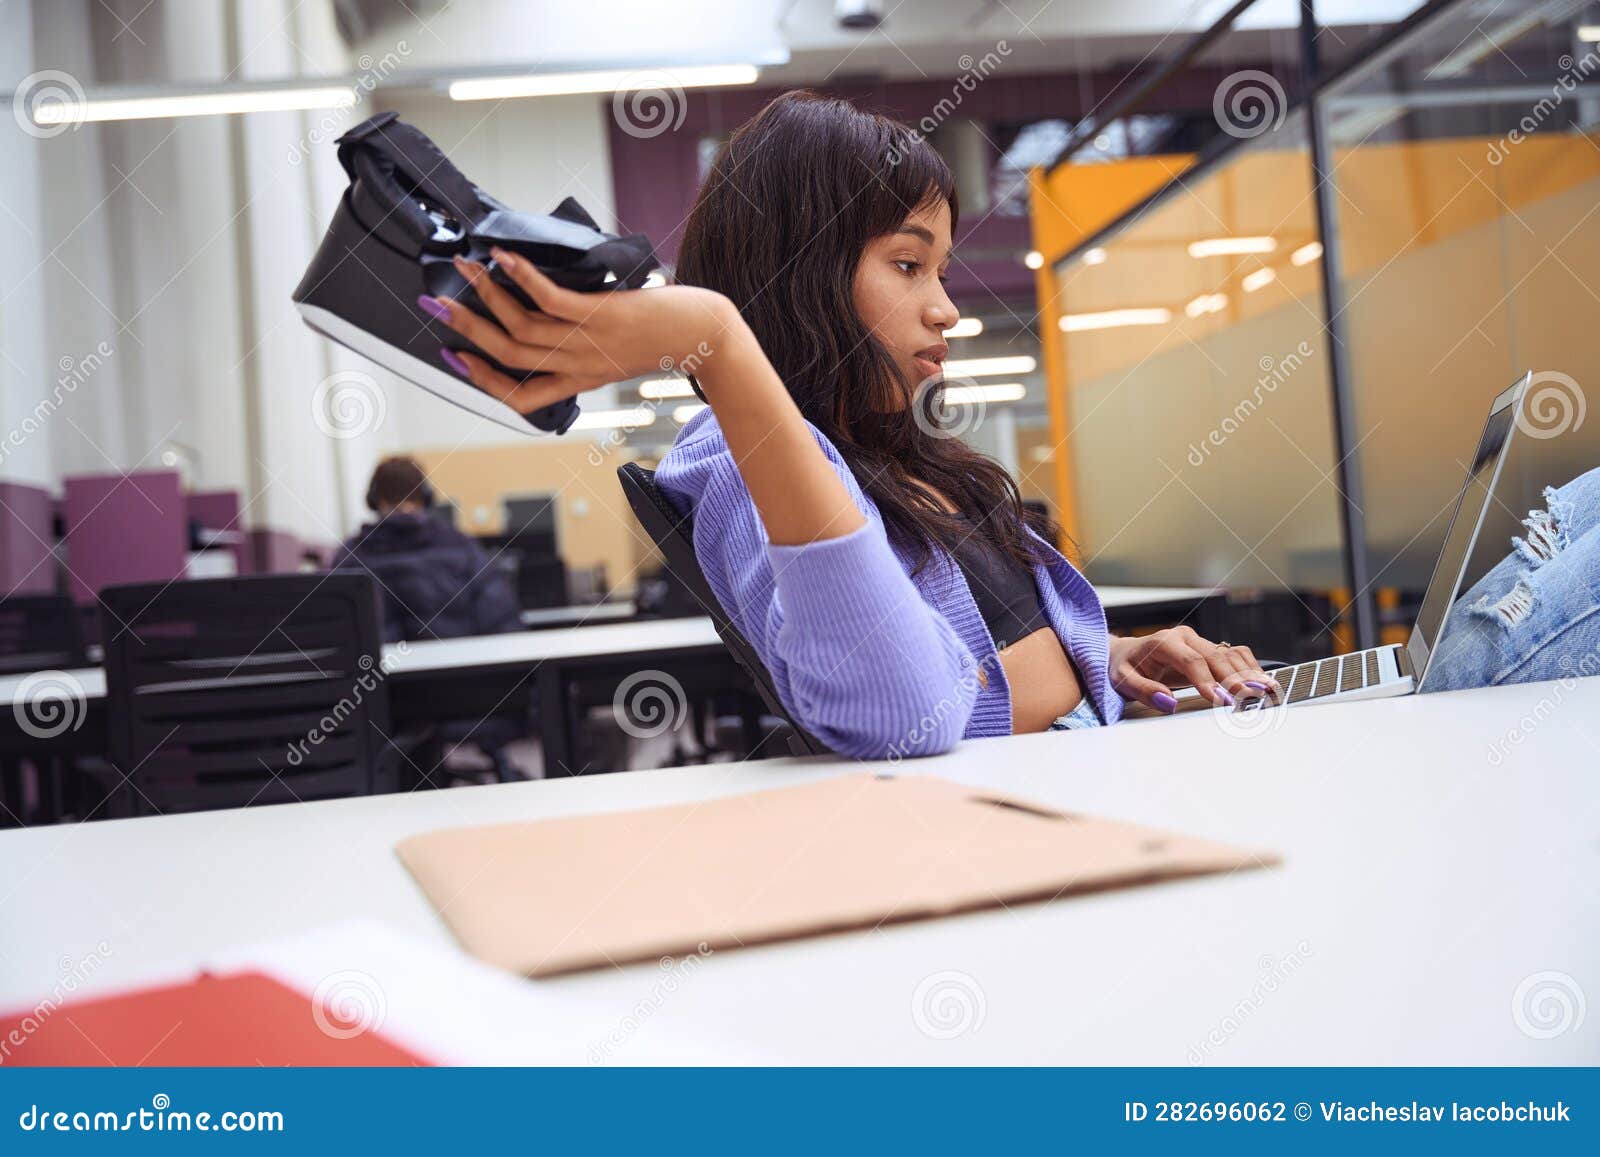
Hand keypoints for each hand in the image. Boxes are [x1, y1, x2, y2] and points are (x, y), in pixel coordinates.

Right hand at [422, 248, 734, 413]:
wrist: (703, 336)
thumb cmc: (664, 335)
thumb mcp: (618, 350)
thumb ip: (584, 341)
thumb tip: (552, 309)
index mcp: (578, 379)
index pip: (519, 394)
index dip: (482, 379)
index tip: (453, 356)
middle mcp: (577, 366)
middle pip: (507, 353)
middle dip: (464, 329)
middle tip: (433, 304)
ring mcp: (587, 342)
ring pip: (519, 325)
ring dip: (484, 294)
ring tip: (462, 268)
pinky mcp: (600, 317)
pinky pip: (548, 298)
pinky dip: (520, 277)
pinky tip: (502, 258)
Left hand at [1108, 627, 1277, 713]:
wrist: (1123, 654)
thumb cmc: (1123, 667)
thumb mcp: (1123, 681)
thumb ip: (1145, 691)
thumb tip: (1168, 703)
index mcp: (1165, 642)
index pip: (1192, 661)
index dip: (1208, 681)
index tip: (1220, 700)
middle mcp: (1185, 637)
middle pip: (1217, 656)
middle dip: (1235, 678)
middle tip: (1251, 697)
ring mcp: (1199, 641)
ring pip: (1229, 654)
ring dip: (1249, 673)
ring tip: (1267, 689)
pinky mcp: (1207, 648)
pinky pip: (1233, 655)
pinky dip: (1249, 667)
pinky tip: (1262, 681)